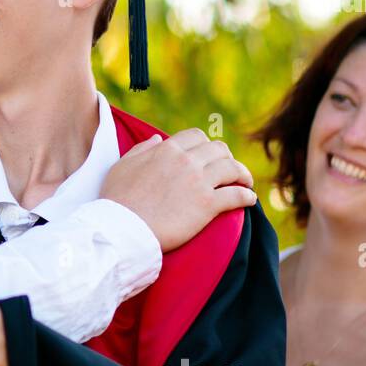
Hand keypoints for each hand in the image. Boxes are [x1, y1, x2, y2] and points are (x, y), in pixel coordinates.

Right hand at [99, 128, 255, 251]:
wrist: (121, 229)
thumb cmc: (116, 200)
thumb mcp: (122, 166)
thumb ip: (141, 150)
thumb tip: (157, 139)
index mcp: (166, 150)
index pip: (196, 136)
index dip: (205, 145)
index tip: (207, 156)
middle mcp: (186, 161)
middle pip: (218, 149)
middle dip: (226, 157)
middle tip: (228, 170)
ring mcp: (199, 182)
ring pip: (232, 168)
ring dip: (242, 174)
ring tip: (245, 182)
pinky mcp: (207, 205)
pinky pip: (236, 195)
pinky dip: (247, 196)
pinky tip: (250, 199)